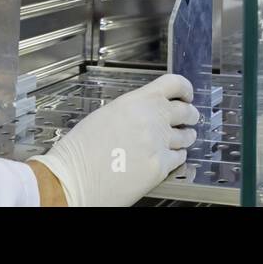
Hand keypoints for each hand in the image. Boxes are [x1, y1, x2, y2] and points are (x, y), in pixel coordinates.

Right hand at [29, 74, 198, 206]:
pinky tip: (171, 156)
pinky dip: (178, 156)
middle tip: (189, 117)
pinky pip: (180, 158)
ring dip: (186, 136)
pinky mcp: (160, 168)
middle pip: (186, 111)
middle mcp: (151, 120)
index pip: (174, 85)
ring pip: (187, 136)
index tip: (187, 94)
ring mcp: (158, 144)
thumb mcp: (106, 114)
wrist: (72, 179)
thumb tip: (148, 109)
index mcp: (136, 102)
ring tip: (183, 137)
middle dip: (190, 115)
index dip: (185, 89)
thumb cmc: (80, 151)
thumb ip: (133, 109)